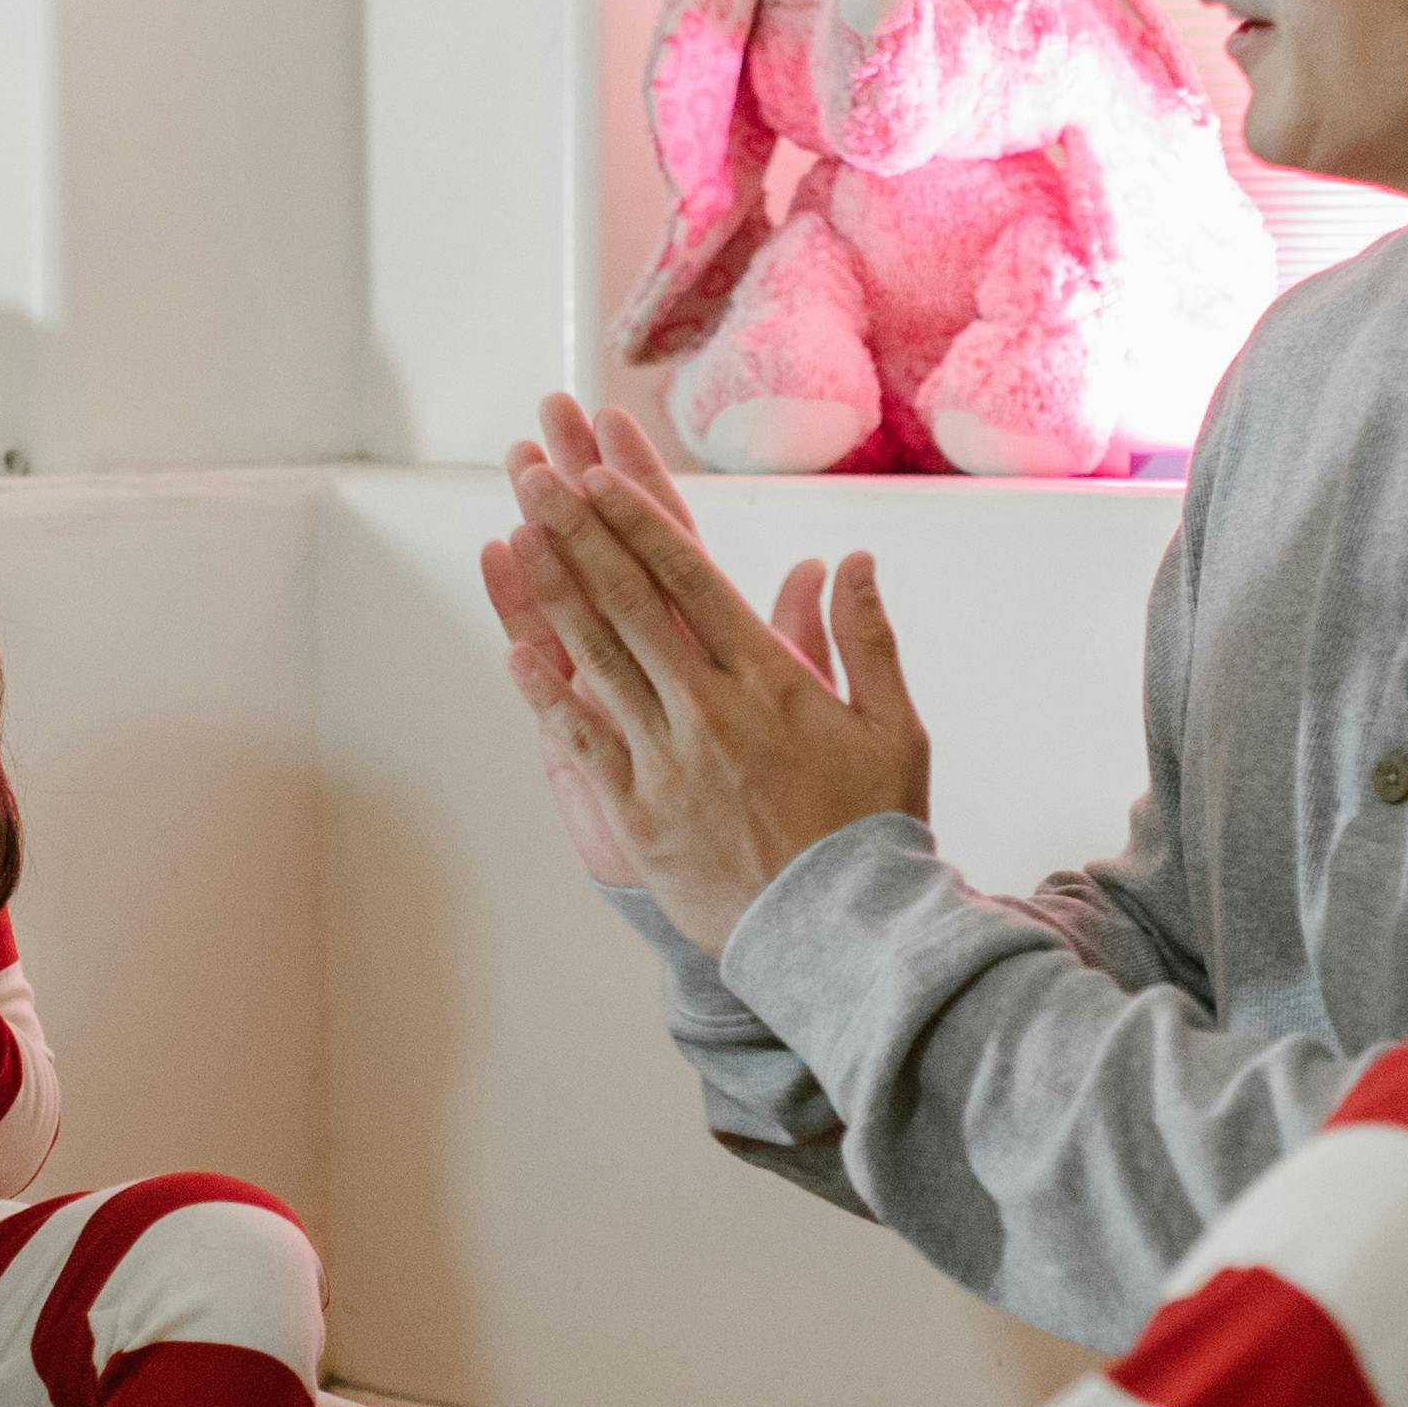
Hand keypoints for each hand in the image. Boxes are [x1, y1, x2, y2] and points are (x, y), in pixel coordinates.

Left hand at [485, 392, 926, 950]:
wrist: (841, 933)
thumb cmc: (870, 828)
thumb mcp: (892, 726)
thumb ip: (865, 637)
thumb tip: (852, 560)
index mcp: (769, 679)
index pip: (690, 578)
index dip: (638, 521)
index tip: (598, 473)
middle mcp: (709, 708)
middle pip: (630, 601)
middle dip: (578, 532)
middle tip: (534, 477)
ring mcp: (669, 759)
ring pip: (599, 658)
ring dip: (552, 592)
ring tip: (515, 535)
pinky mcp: (641, 813)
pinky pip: (585, 742)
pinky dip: (549, 694)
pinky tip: (517, 652)